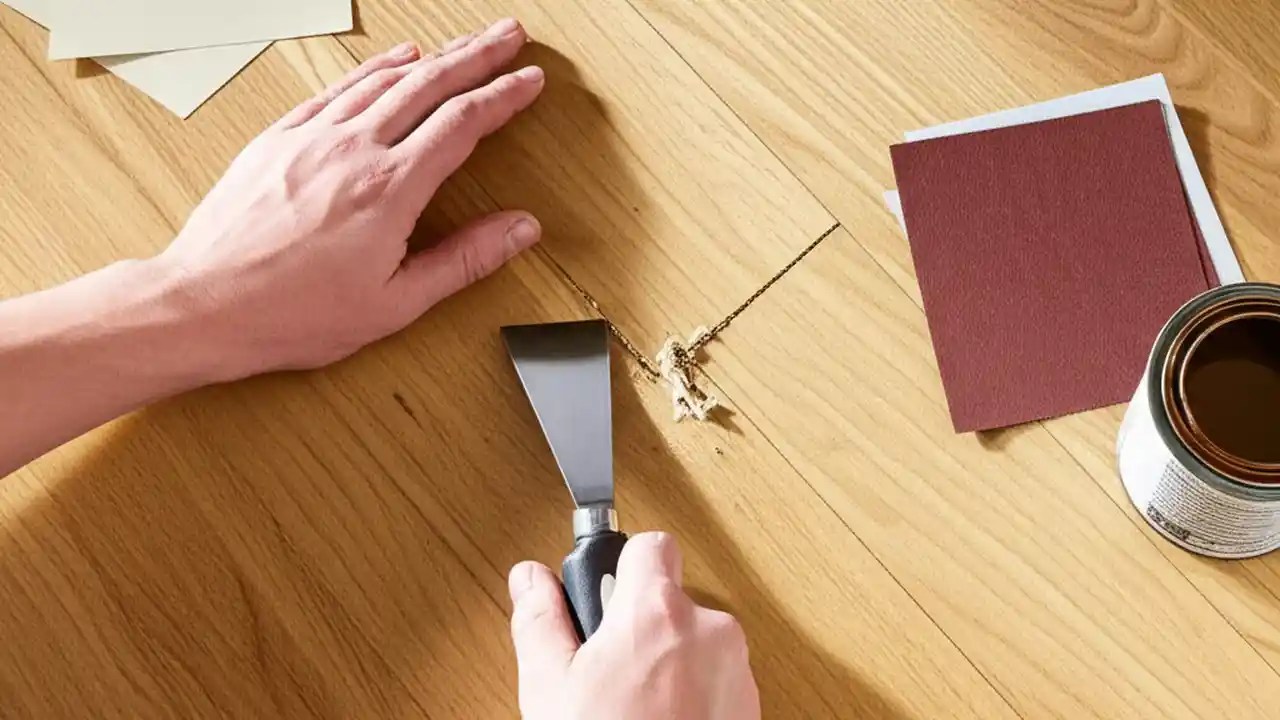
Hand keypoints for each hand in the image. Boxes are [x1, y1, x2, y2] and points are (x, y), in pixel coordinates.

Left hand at [160, 19, 543, 379]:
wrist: (203, 305)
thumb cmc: (291, 314)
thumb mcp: (395, 304)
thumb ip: (464, 260)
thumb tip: (519, 229)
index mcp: (389, 190)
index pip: (462, 124)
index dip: (503, 97)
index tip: (529, 81)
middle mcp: (352, 150)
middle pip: (429, 84)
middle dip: (477, 56)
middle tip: (509, 38)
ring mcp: (312, 138)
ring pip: (384, 79)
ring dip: (432, 55)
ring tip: (463, 45)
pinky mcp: (279, 139)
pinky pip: (337, 88)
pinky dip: (373, 69)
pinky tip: (393, 60)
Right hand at [508, 532, 760, 719]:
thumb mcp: (549, 687)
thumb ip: (540, 619)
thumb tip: (530, 579)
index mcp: (656, 612)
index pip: (650, 545)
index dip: (623, 565)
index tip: (603, 595)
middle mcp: (709, 631)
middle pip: (671, 600)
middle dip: (639, 626)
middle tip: (604, 670)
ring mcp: (737, 672)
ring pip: (695, 643)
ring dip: (666, 664)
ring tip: (629, 710)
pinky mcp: (751, 708)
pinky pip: (716, 680)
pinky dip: (691, 695)